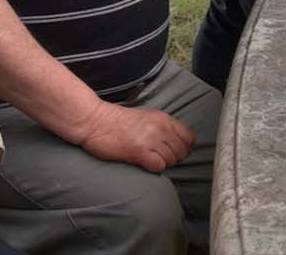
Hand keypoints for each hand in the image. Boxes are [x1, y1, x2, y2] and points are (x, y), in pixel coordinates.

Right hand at [77, 101, 196, 172]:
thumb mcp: (146, 117)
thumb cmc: (117, 121)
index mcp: (163, 118)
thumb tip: (176, 143)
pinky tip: (144, 162)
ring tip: (149, 159)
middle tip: (159, 157)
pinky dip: (154, 167)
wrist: (95, 121)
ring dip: (163, 163)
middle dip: (174, 158)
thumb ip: (163, 127)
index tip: (174, 151)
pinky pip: (159, 166)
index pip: (190, 138)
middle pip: (182, 152)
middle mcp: (160, 127)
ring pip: (172, 160)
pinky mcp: (140, 152)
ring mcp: (151, 139)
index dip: (185, 148)